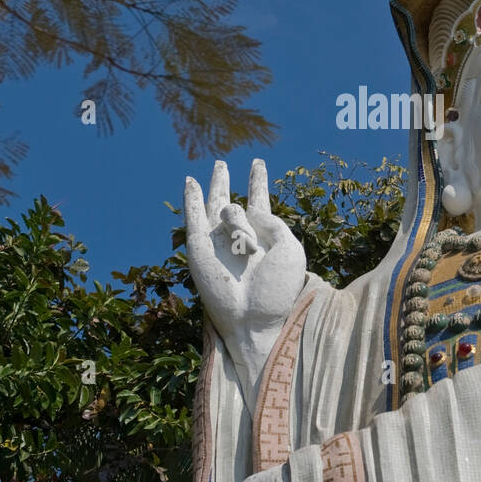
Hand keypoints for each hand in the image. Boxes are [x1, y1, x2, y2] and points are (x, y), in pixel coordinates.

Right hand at [184, 158, 305, 343]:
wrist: (253, 318)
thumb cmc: (276, 290)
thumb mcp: (289, 250)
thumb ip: (273, 222)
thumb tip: (248, 209)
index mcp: (266, 236)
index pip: (260, 201)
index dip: (258, 181)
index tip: (257, 164)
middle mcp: (240, 235)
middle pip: (231, 200)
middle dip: (226, 180)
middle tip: (221, 162)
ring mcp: (219, 240)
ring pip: (222, 205)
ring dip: (226, 195)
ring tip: (226, 185)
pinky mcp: (200, 247)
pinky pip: (194, 216)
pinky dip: (192, 198)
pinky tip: (190, 182)